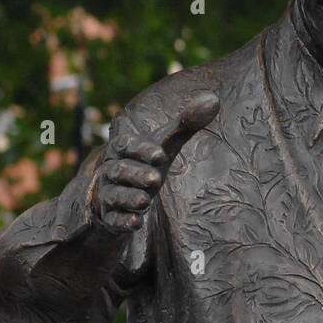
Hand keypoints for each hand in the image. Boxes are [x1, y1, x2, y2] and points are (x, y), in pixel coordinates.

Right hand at [89, 91, 219, 230]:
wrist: (116, 195)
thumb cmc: (145, 164)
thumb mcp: (164, 145)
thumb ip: (185, 124)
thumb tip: (213, 99)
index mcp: (121, 149)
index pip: (125, 145)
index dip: (140, 149)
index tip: (160, 154)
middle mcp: (111, 171)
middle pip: (119, 171)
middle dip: (136, 175)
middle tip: (156, 179)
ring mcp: (108, 195)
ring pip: (115, 196)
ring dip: (130, 198)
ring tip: (146, 200)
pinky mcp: (110, 217)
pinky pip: (114, 220)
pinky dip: (124, 221)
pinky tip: (136, 223)